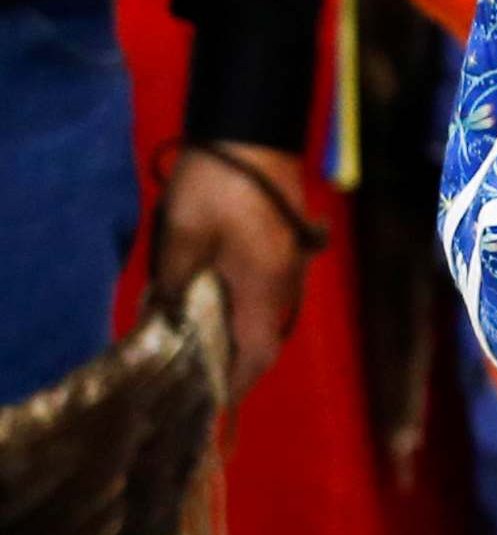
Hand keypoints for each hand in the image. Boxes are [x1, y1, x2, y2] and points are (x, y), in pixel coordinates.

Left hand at [152, 143, 309, 401]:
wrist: (252, 129)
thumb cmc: (217, 189)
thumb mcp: (181, 241)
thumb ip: (173, 290)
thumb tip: (165, 324)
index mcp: (266, 287)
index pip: (258, 354)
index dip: (235, 384)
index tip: (207, 405)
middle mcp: (288, 281)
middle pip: (264, 336)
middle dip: (232, 359)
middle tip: (191, 374)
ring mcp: (293, 259)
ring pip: (266, 312)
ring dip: (236, 330)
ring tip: (195, 339)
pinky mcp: (288, 241)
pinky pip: (267, 288)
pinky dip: (242, 304)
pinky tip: (211, 297)